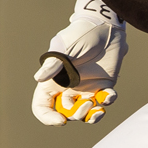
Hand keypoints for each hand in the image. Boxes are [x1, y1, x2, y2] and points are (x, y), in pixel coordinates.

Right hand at [31, 0, 126, 125]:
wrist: (104, 26)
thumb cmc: (80, 34)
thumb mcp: (65, 48)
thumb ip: (54, 64)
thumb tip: (38, 78)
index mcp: (53, 80)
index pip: (42, 105)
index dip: (48, 117)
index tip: (60, 121)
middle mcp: (68, 87)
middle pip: (65, 113)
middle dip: (75, 115)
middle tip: (86, 104)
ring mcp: (86, 87)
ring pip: (85, 112)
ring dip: (90, 116)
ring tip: (98, 110)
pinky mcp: (103, 84)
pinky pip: (104, 100)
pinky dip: (107, 101)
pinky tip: (109, 95)